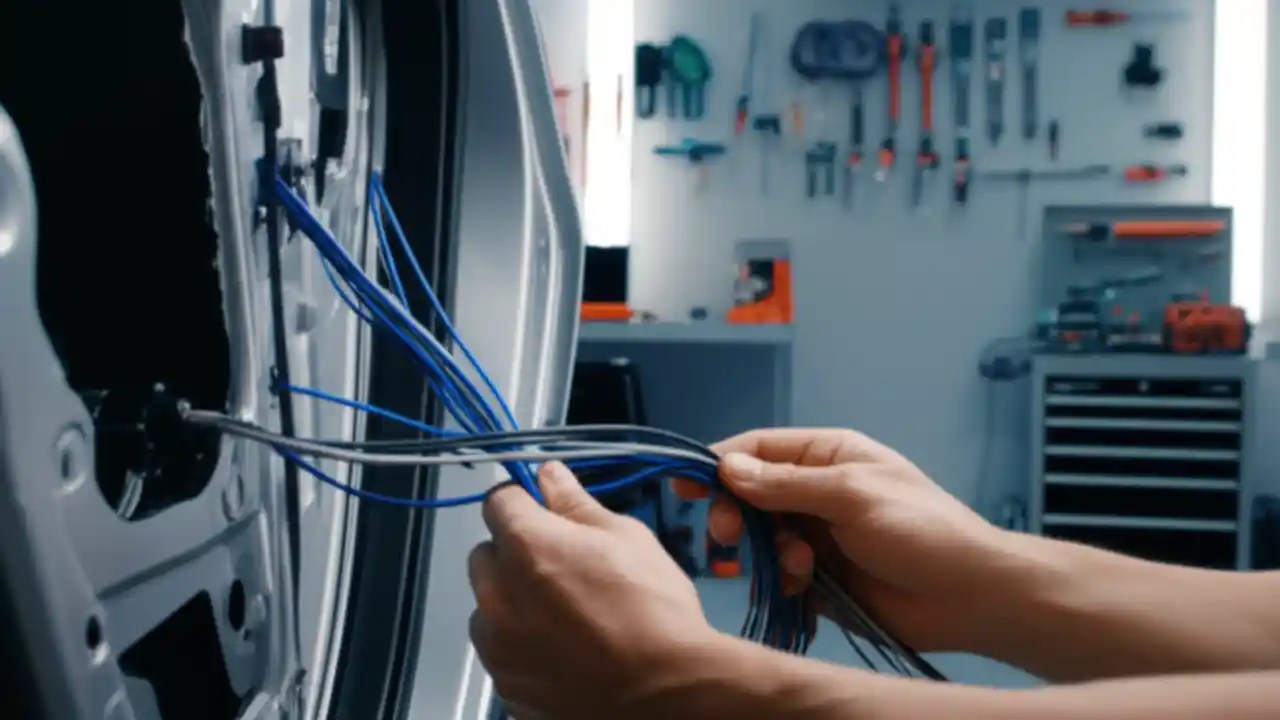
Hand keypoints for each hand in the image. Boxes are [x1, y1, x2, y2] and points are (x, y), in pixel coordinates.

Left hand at [468, 462, 718, 719]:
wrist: (669, 695)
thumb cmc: (655, 614)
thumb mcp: (628, 538)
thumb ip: (576, 504)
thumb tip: (550, 475)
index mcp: (527, 547)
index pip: (498, 501)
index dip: (523, 501)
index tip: (542, 510)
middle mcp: (498, 596)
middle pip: (486, 555)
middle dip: (516, 554)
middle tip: (563, 567)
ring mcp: (498, 647)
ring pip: (489, 607)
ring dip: (514, 603)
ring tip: (567, 617)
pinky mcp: (506, 685)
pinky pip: (502, 651)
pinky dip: (523, 646)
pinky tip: (565, 650)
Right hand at [675, 428, 1025, 653]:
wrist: (970, 596)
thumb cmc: (921, 530)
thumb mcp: (851, 495)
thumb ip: (785, 484)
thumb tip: (727, 466)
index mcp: (828, 456)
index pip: (758, 450)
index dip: (718, 464)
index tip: (684, 486)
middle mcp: (817, 491)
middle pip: (750, 495)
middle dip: (737, 514)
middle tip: (730, 536)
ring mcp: (818, 535)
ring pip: (763, 538)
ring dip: (768, 553)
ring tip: (797, 566)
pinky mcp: (822, 577)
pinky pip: (780, 575)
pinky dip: (782, 581)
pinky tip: (803, 586)